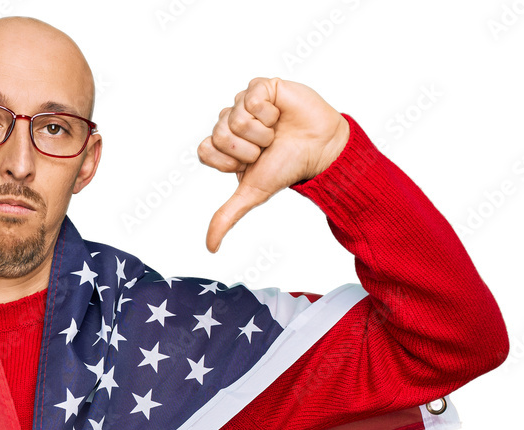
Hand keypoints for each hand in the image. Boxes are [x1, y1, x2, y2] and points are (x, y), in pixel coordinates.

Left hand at [198, 77, 350, 251]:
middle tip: (266, 148)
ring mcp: (244, 102)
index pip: (205, 149)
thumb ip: (227, 217)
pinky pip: (251, 98)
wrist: (319, 150)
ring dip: (261, 132)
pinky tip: (280, 115)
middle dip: (247, 148)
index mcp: (224, 146)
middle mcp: (231, 123)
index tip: (250, 163)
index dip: (228, 160)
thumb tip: (210, 248)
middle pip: (218, 134)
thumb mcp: (253, 194)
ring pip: (235, 117)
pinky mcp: (261, 86)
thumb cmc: (287, 168)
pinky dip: (269, 113)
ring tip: (275, 133)